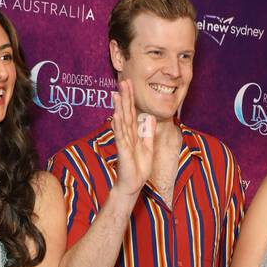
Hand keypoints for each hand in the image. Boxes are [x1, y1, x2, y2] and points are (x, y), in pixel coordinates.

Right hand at [111, 78, 154, 200]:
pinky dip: (118, 126)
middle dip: (125, 97)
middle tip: (123, 81)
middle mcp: (127, 135)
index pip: (131, 112)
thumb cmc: (138, 168)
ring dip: (119, 108)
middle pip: (126, 113)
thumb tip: (150, 118)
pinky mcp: (123, 150)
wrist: (133, 184)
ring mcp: (124, 142)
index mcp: (133, 134)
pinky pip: (120, 136)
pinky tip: (116, 116)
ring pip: (121, 122)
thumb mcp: (148, 148)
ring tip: (116, 94)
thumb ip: (148, 133)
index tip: (130, 84)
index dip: (131, 98)